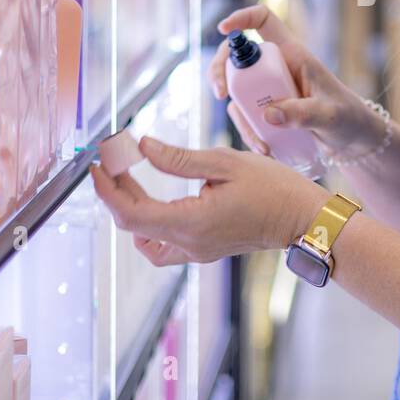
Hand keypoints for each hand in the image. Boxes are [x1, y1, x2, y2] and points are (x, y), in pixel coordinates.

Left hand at [90, 134, 329, 265]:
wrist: (302, 218)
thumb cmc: (272, 187)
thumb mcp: (224, 162)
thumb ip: (178, 158)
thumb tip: (143, 147)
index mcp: (191, 223)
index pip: (130, 214)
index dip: (107, 190)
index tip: (97, 165)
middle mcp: (190, 245)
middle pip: (133, 226)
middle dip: (116, 193)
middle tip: (114, 161)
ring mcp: (197, 252)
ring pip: (146, 242)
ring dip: (131, 212)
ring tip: (131, 179)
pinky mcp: (205, 250)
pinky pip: (165, 243)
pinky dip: (150, 222)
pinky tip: (155, 197)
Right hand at [208, 4, 386, 161]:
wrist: (352, 141)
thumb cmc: (347, 117)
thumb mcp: (329, 115)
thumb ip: (303, 114)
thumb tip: (269, 114)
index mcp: (293, 54)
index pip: (265, 21)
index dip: (243, 18)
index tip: (224, 29)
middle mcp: (276, 67)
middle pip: (236, 57)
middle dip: (221, 72)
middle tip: (221, 95)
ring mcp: (268, 89)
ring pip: (237, 91)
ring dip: (239, 115)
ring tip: (261, 143)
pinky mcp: (266, 110)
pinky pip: (246, 116)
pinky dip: (249, 132)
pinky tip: (265, 149)